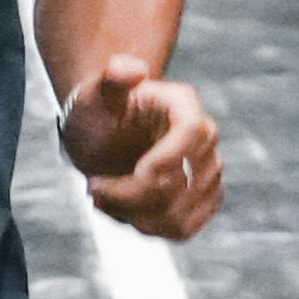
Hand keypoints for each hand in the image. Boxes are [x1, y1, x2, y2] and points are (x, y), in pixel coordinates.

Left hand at [58, 52, 220, 239]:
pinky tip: (121, 211)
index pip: (193, 132)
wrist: (104, 135)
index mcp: (183, 105)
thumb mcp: (97, 90)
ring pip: (179, 213)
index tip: (135, 172)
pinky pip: (181, 229)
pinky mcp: (201, 202)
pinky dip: (147, 228)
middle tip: (92, 188)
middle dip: (130, 195)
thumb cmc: (99, 109)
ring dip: (133, 215)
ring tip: (103, 198)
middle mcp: (204, 139)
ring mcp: (207, 173)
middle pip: (182, 183)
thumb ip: (112, 75)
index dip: (168, 158)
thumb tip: (130, 69)